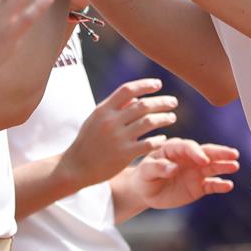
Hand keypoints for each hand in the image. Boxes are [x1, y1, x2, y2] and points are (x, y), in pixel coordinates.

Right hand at [57, 79, 179, 188]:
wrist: (76, 167)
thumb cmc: (88, 141)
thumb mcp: (96, 120)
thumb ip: (115, 108)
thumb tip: (136, 98)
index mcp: (103, 110)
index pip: (127, 89)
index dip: (145, 84)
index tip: (159, 84)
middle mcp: (111, 121)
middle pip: (143, 105)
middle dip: (162, 101)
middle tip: (173, 102)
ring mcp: (118, 138)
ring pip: (149, 122)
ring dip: (164, 118)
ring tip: (172, 117)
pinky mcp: (124, 154)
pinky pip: (148, 143)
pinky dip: (158, 140)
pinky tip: (163, 138)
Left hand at [116, 137, 240, 210]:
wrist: (146, 192)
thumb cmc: (144, 176)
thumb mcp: (145, 171)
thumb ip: (158, 167)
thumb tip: (172, 168)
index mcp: (174, 148)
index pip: (188, 147)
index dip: (196, 153)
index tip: (203, 160)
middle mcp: (189, 158)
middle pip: (206, 153)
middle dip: (219, 153)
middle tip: (232, 154)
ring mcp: (196, 171)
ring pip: (213, 167)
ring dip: (224, 166)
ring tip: (235, 165)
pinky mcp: (199, 186)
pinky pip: (212, 185)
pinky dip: (220, 185)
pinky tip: (228, 185)